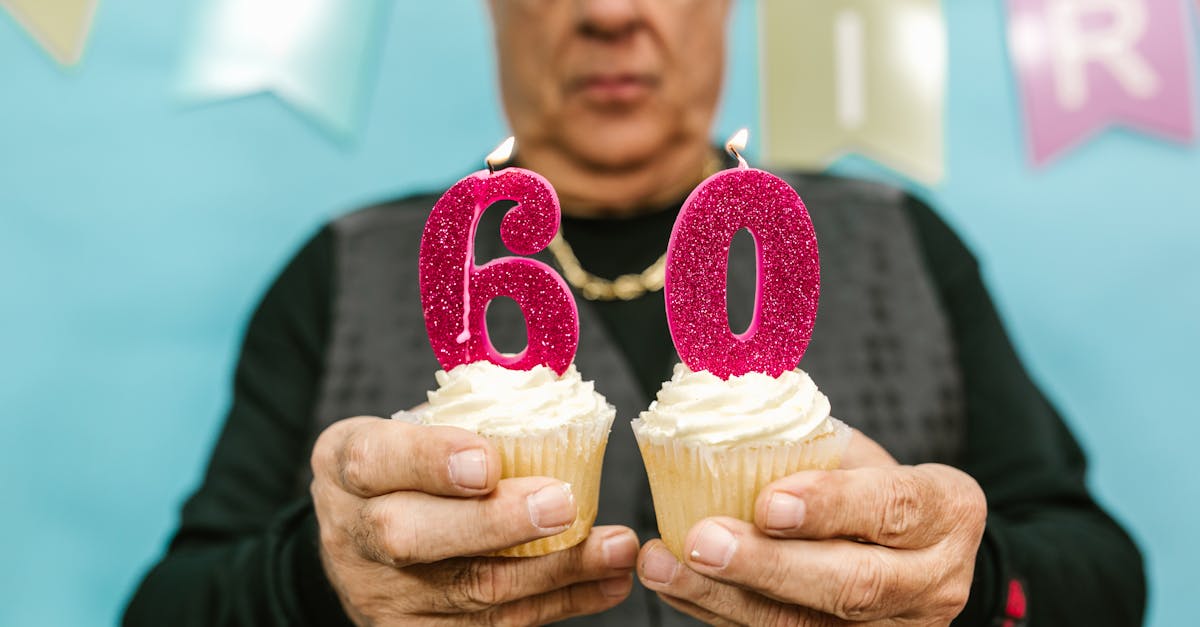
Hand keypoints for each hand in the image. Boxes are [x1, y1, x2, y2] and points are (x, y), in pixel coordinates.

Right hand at [311, 416, 637, 625]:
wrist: (362, 547)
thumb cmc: (406, 471)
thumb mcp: (410, 430)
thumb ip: (465, 417)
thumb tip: (558, 394)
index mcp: (347, 464)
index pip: (374, 458)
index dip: (430, 461)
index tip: (487, 461)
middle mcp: (353, 532)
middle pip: (413, 536)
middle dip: (496, 523)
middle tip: (563, 504)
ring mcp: (383, 593)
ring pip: (470, 589)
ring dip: (554, 570)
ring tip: (614, 547)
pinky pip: (494, 625)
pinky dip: (560, 603)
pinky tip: (604, 582)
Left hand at [636, 430, 986, 625]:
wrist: (917, 552)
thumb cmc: (875, 486)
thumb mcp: (863, 454)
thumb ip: (810, 442)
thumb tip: (721, 402)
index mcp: (947, 510)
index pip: (893, 508)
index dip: (830, 506)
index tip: (768, 502)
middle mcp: (934, 580)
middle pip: (853, 585)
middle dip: (768, 565)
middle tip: (702, 540)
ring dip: (726, 597)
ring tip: (667, 565)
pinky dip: (721, 613)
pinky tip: (678, 585)